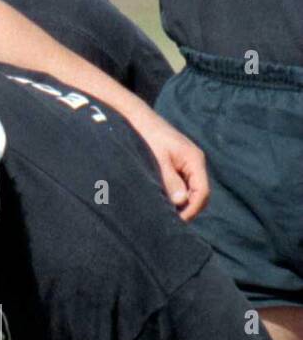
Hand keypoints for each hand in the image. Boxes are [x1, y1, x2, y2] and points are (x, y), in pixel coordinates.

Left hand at [125, 103, 208, 220]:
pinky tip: (162, 199)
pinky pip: (181, 183)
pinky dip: (174, 193)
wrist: (136, 118)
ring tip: (165, 212)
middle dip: (187, 208)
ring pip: (190, 189)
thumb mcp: (157, 159)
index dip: (192, 208)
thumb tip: (181, 201)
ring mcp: (186, 163)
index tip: (177, 220)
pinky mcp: (176, 163)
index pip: (202, 191)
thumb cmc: (147, 136)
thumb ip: (170, 180)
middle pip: (199, 193)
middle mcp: (194, 162)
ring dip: (180, 201)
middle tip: (170, 221)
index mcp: (194, 160)